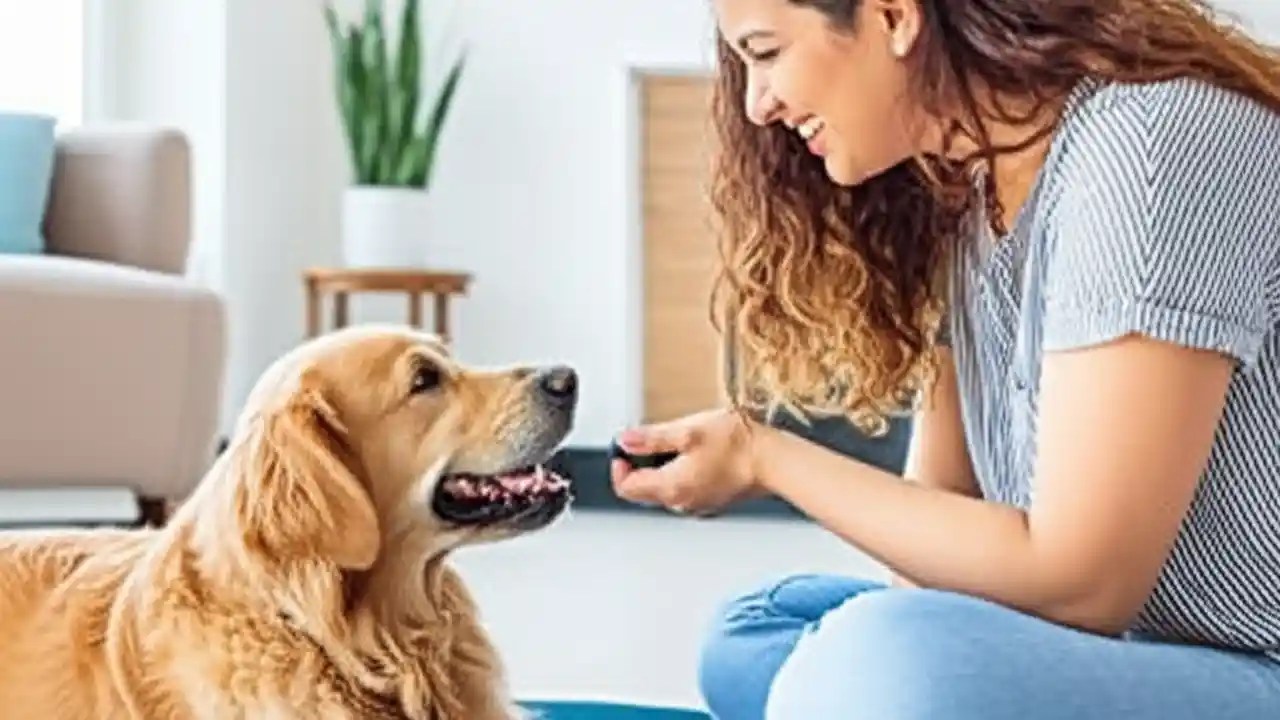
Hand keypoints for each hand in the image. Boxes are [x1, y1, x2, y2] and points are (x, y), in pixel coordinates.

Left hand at [609, 408, 764, 515]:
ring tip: (677, 441)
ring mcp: (697, 504)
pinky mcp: (710, 499)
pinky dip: (679, 472)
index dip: (619, 465)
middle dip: (639, 464)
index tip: (624, 446)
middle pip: (642, 490)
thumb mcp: (687, 431)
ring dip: (660, 467)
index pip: (625, 487)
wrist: (773, 461)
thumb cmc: (737, 445)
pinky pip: (683, 488)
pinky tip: (695, 452)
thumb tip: (625, 441)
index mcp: (670, 488)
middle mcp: (680, 502)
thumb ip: (651, 438)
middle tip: (648, 439)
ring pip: (663, 488)